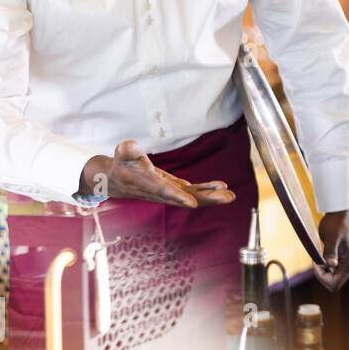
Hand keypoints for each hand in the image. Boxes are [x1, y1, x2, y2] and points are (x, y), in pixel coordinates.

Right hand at [79, 140, 234, 207]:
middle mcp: (161, 192)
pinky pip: (193, 192)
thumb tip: (130, 146)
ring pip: (193, 197)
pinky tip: (221, 187)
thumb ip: (127, 150)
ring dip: (212, 196)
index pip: (165, 191)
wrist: (118, 180)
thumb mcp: (121, 153)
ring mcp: (170, 193)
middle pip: (187, 198)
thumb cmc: (121, 164)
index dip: (178, 197)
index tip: (192, 204)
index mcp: (148, 184)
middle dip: (207, 199)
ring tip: (230, 195)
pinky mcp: (174, 190)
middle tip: (227, 198)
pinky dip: (206, 189)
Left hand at [314, 209, 348, 291]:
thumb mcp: (331, 237)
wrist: (341, 212)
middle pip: (334, 282)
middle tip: (316, 259)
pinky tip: (323, 255)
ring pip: (333, 277)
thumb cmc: (337, 222)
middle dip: (322, 274)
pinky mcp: (344, 259)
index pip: (334, 284)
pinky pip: (333, 270)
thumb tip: (331, 265)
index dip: (322, 277)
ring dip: (323, 270)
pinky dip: (325, 266)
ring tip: (319, 255)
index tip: (316, 263)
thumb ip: (330, 252)